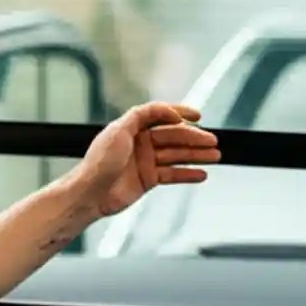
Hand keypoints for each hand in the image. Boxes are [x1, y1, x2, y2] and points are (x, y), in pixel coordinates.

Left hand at [70, 102, 219, 217]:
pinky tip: (202, 173)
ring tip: (215, 155)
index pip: (160, 115)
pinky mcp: (148, 179)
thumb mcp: (118, 130)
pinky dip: (188, 174)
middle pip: (173, 136)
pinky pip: (172, 174)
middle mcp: (140, 142)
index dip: (179, 113)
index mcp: (132, 127)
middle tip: (213, 140)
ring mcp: (145, 161)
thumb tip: (167, 112)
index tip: (197, 116)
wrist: (90, 194)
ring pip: (176, 155)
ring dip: (196, 155)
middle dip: (194, 137)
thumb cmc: (99, 161)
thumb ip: (141, 115)